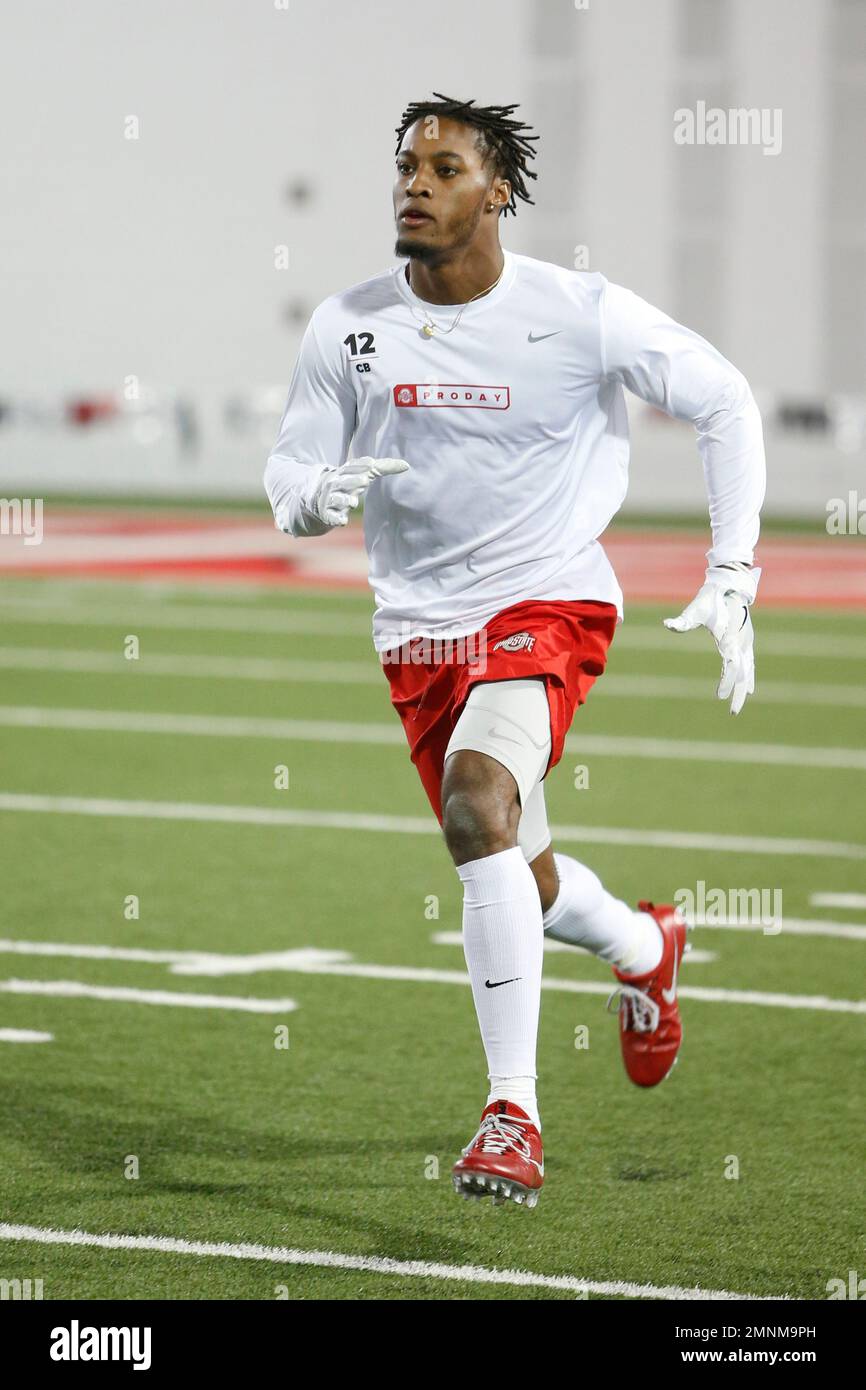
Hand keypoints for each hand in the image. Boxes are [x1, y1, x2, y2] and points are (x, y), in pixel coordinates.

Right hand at [309, 456, 409, 526]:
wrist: (321, 498)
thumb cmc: (349, 483)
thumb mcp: (363, 473)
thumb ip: (384, 467)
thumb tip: (407, 465)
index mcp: (345, 472)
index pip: (352, 466)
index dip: (360, 465)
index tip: (371, 464)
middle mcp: (337, 484)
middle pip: (344, 481)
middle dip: (353, 481)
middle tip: (364, 481)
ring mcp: (331, 499)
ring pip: (337, 498)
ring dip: (345, 499)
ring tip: (353, 502)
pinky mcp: (328, 514)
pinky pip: (332, 516)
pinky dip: (337, 518)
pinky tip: (343, 521)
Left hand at [664, 574, 755, 714]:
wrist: (730, 586)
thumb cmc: (710, 598)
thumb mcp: (695, 608)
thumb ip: (682, 620)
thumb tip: (666, 624)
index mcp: (730, 638)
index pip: (731, 665)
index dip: (727, 682)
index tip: (721, 697)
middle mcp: (741, 642)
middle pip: (742, 673)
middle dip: (737, 693)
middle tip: (732, 712)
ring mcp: (746, 642)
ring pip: (748, 671)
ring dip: (743, 689)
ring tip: (737, 707)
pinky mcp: (747, 641)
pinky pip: (750, 663)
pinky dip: (750, 677)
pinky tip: (749, 690)